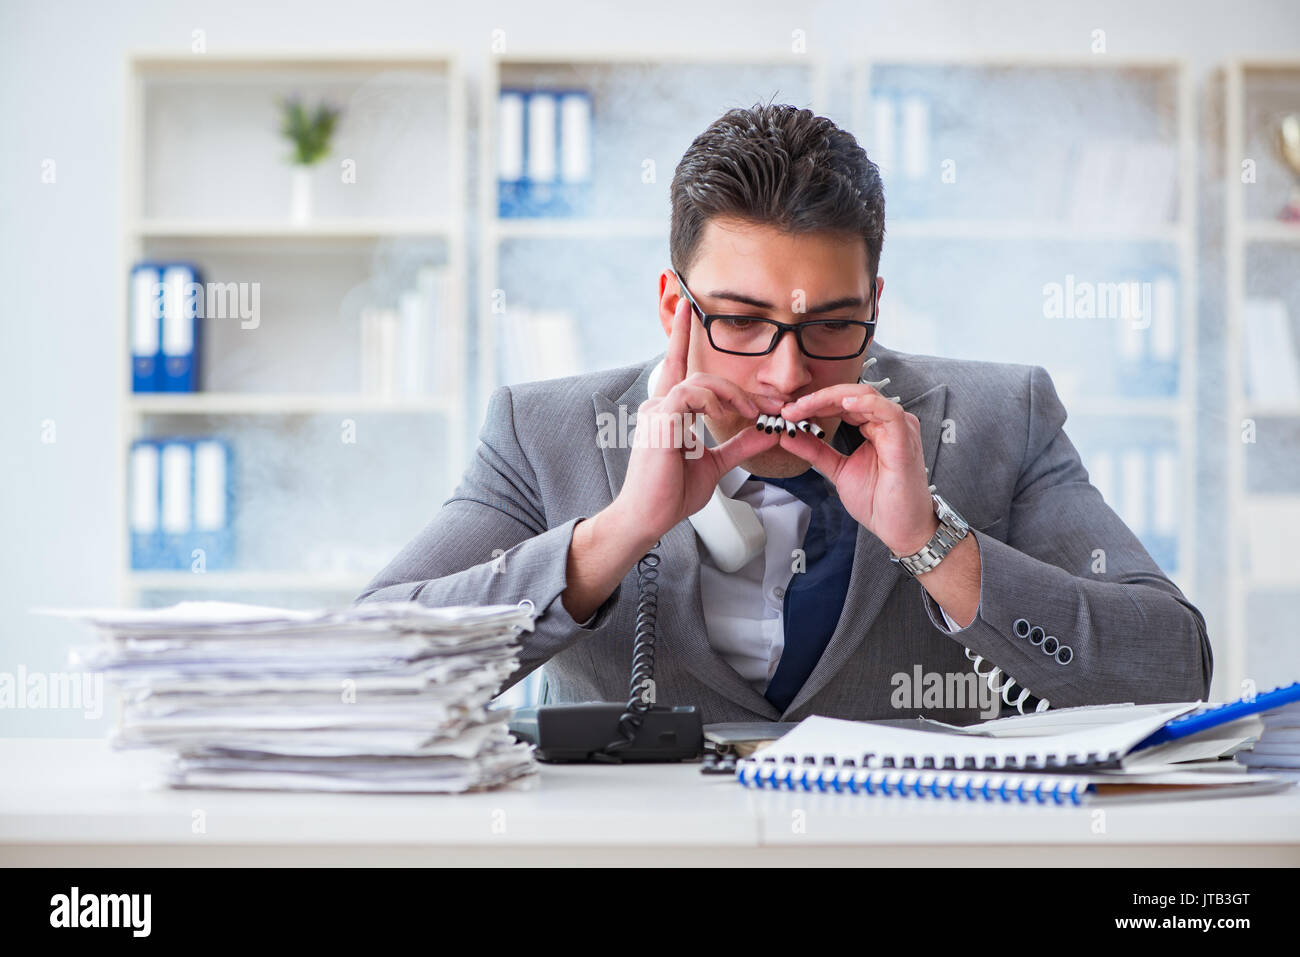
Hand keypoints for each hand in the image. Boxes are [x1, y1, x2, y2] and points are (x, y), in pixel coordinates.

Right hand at [614, 297, 783, 541]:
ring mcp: (656, 411)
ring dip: (732, 395)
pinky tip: (726, 416)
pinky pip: (690, 395)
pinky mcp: (660, 422)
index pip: (676, 366)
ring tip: (753, 415)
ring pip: (699, 382)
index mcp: (668, 411)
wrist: (650, 517)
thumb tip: (769, 431)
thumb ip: (740, 444)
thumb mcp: (715, 464)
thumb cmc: (671, 493)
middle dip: (739, 388)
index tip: (687, 310)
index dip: (680, 336)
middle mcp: (659, 405)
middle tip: (771, 406)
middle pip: (699, 375)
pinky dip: (713, 402)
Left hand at [776, 384, 937, 555]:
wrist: (899, 528)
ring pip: (865, 396)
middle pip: (851, 395)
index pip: (842, 403)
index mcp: (874, 427)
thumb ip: (815, 451)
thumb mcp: (837, 470)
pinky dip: (866, 403)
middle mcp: (887, 423)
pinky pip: (888, 412)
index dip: (814, 404)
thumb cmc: (878, 501)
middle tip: (790, 409)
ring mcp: (898, 428)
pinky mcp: (905, 439)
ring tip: (806, 406)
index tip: (788, 412)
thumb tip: (787, 435)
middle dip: (817, 399)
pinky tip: (843, 404)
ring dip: (832, 398)